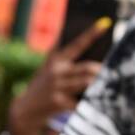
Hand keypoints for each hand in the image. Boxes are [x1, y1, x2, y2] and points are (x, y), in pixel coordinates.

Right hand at [9, 19, 107, 134]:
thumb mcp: (47, 69)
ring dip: (98, 84)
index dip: (91, 34)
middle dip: (100, 70)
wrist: (24, 111)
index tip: (105, 23)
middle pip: (86, 68)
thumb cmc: (42, 88)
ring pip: (86, 83)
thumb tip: (88, 51)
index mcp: (55, 60)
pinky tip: (95, 102)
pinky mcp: (59, 103)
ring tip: (106, 85)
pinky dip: (89, 101)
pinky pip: (81, 101)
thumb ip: (62, 59)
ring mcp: (57, 88)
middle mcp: (56, 72)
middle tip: (110, 72)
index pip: (76, 44)